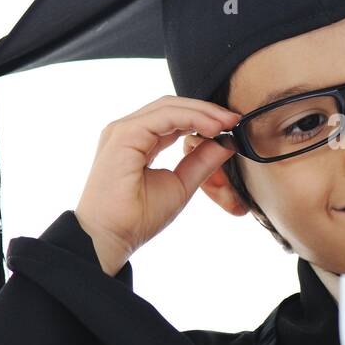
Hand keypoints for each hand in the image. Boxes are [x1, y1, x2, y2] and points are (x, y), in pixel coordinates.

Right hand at [74, 95, 240, 274]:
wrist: (110, 238)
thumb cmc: (137, 218)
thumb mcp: (180, 185)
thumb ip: (201, 162)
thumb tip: (226, 143)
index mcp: (137, 141)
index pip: (174, 117)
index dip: (204, 117)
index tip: (231, 125)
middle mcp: (127, 131)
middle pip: (172, 106)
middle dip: (206, 110)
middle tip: (234, 119)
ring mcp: (123, 130)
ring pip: (168, 107)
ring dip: (202, 112)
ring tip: (227, 123)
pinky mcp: (124, 135)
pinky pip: (163, 117)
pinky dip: (191, 118)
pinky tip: (212, 128)